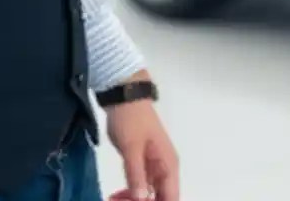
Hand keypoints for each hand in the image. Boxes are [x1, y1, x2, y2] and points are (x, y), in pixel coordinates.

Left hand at [106, 79, 178, 200]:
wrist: (125, 98)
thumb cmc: (131, 121)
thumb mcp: (131, 148)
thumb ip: (136, 175)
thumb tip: (142, 199)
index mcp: (168, 164)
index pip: (172, 197)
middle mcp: (165, 168)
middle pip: (162, 197)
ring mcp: (154, 166)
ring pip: (150, 193)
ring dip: (137, 199)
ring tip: (117, 200)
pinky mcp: (142, 163)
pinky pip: (141, 185)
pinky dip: (132, 192)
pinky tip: (118, 196)